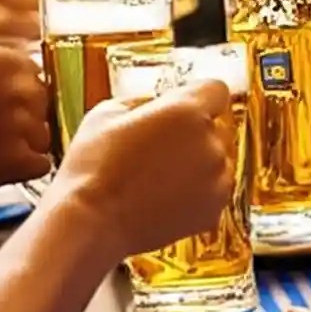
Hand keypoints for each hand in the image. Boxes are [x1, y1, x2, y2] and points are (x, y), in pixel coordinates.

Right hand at [0, 47, 51, 195]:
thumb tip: (33, 72)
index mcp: (5, 58)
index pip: (35, 78)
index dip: (16, 98)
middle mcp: (19, 86)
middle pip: (43, 106)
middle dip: (24, 121)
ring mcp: (24, 123)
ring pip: (44, 137)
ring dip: (24, 147)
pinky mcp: (25, 158)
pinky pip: (41, 165)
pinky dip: (22, 170)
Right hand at [48, 80, 233, 259]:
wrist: (92, 222)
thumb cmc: (93, 168)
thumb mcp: (107, 113)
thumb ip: (143, 102)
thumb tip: (154, 106)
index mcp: (187, 111)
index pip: (215, 89)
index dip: (198, 96)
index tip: (185, 104)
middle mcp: (210, 144)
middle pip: (217, 127)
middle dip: (195, 131)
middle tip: (160, 145)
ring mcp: (216, 181)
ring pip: (218, 161)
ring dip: (198, 162)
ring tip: (159, 174)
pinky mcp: (213, 211)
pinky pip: (213, 190)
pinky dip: (197, 191)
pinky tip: (165, 194)